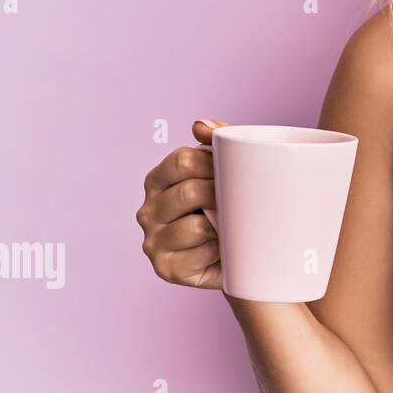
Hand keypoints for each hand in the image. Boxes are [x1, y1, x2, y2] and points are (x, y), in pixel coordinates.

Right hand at [136, 119, 229, 289]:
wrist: (239, 255)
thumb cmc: (228, 207)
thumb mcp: (223, 172)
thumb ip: (215, 142)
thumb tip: (200, 125)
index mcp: (158, 179)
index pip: (182, 161)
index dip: (216, 164)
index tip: (239, 169)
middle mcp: (148, 209)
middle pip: (189, 192)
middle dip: (222, 195)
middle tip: (245, 200)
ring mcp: (153, 241)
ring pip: (195, 226)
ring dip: (223, 226)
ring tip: (235, 225)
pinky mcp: (166, 268)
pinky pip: (200, 254)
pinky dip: (220, 251)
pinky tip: (225, 249)